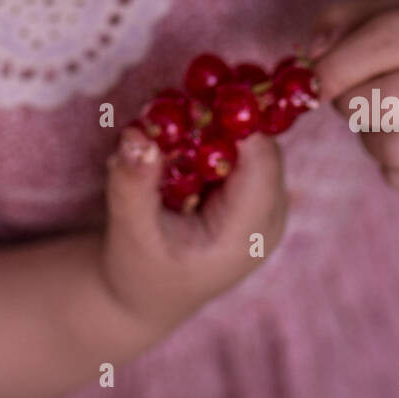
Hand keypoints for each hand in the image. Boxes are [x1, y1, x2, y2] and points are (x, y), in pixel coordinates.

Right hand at [100, 126, 287, 329]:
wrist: (144, 297)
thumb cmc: (139, 271)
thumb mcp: (130, 232)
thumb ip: (134, 184)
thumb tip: (138, 135)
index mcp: (248, 234)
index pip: (261, 159)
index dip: (233, 120)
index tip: (188, 100)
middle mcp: (268, 216)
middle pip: (257, 142)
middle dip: (214, 117)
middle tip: (164, 108)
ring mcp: (263, 202)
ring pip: (247, 138)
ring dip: (207, 124)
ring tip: (160, 128)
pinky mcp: (249, 190)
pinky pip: (237, 145)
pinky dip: (205, 135)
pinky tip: (172, 144)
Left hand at [311, 0, 398, 194]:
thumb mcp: (388, 12)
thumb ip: (341, 23)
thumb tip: (314, 59)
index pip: (385, 43)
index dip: (337, 65)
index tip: (311, 81)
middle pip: (387, 103)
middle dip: (350, 104)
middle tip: (351, 97)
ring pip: (394, 149)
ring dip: (369, 137)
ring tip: (381, 118)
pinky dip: (390, 164)